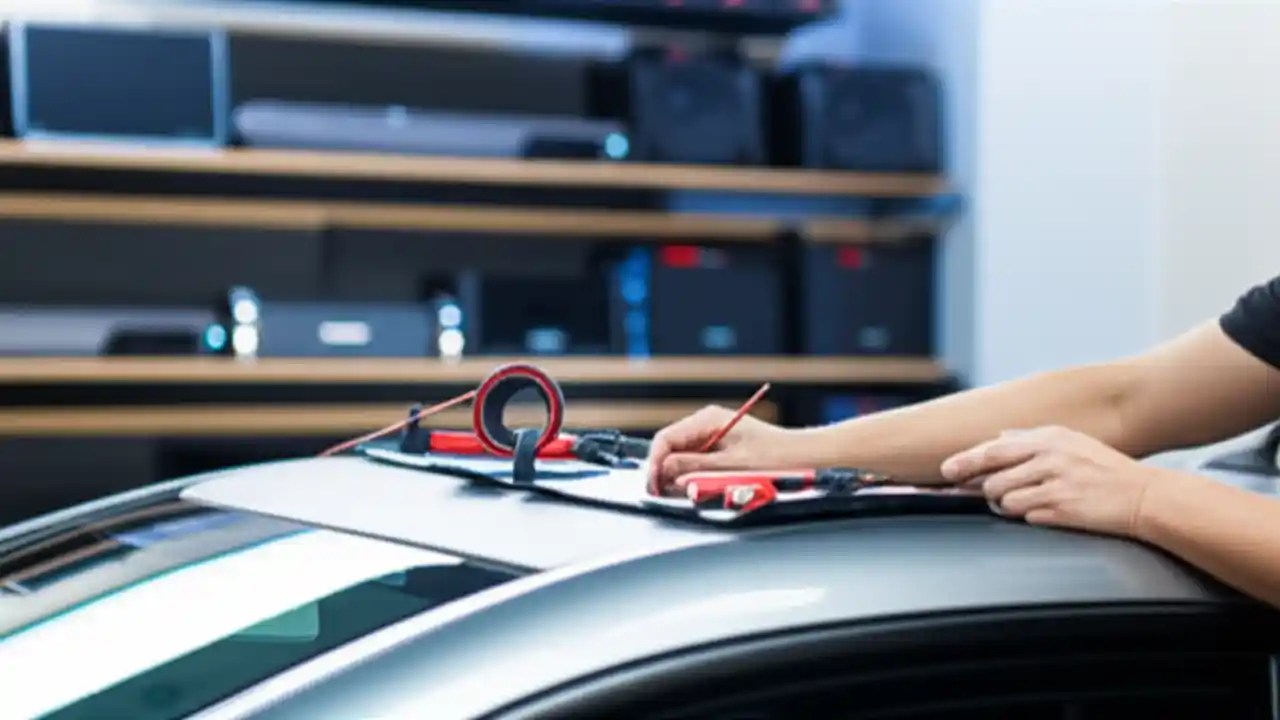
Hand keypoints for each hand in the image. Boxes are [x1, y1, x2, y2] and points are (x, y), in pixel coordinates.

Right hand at [645, 406, 795, 495]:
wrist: (802, 455)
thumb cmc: (774, 457)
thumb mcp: (732, 465)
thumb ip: (695, 467)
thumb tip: (664, 471)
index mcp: (707, 420)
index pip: (665, 439)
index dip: (654, 464)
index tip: (654, 487)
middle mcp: (705, 424)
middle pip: (669, 448)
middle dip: (664, 472)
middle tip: (666, 496)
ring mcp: (711, 436)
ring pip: (680, 458)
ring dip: (679, 477)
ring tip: (686, 494)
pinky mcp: (717, 450)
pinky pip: (694, 464)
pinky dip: (692, 478)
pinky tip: (698, 489)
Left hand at [940, 425, 1157, 537]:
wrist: (1144, 495)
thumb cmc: (1106, 470)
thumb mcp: (1071, 442)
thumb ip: (1032, 439)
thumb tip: (999, 437)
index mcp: (1049, 437)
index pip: (995, 447)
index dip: (966, 459)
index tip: (947, 469)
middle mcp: (1050, 456)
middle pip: (992, 471)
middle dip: (973, 482)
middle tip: (958, 488)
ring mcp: (1056, 482)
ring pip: (1004, 497)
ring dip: (1004, 504)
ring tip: (1023, 502)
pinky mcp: (1063, 507)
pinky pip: (1025, 515)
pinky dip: (1026, 516)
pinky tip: (1043, 512)